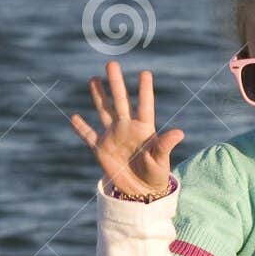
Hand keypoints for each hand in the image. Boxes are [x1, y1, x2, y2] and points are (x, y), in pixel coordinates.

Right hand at [69, 60, 184, 197]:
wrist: (142, 191)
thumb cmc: (155, 173)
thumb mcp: (161, 159)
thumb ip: (166, 144)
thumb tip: (180, 132)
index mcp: (144, 129)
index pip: (145, 105)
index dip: (145, 90)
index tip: (145, 73)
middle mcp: (127, 128)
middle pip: (121, 101)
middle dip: (116, 83)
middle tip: (111, 64)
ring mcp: (113, 136)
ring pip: (104, 111)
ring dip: (98, 96)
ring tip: (93, 79)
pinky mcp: (101, 149)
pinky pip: (89, 136)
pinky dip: (81, 128)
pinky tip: (74, 117)